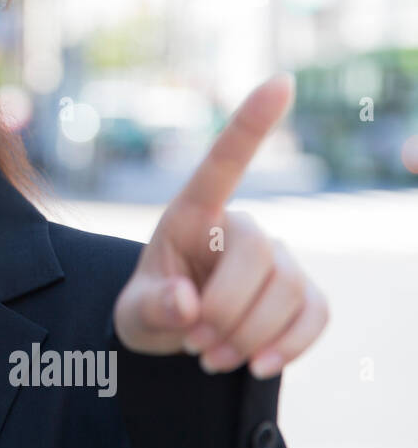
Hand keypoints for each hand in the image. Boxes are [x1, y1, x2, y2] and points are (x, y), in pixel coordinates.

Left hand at [112, 73, 329, 378]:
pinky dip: (289, 347)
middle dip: (227, 309)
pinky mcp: (304, 295)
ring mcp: (279, 259)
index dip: (251, 124)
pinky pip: (316, 315)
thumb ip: (151, 307)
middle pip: (260, 253)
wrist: (178, 343)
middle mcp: (240, 228)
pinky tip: (256, 366)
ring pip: (289, 290)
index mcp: (191, 215)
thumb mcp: (132, 314)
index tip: (281, 81)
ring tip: (208, 357)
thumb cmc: (152, 310)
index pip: (223, 164)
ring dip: (249, 335)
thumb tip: (186, 304)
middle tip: (192, 344)